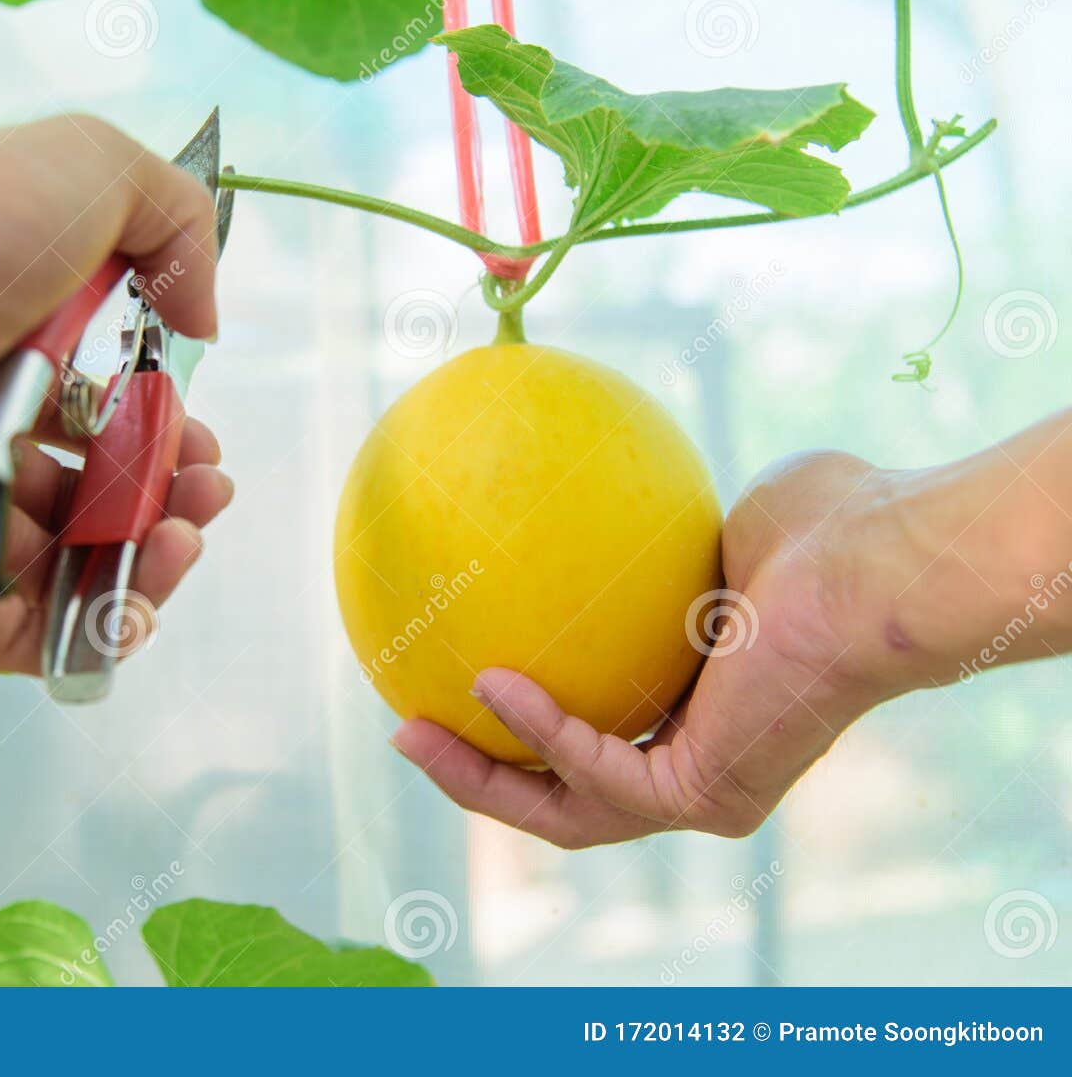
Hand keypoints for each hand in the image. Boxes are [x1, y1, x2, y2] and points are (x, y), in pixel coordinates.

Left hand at [0, 115, 230, 671]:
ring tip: (179, 541)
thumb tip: (204, 323)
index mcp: (33, 353)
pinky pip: (18, 635)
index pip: (115, 419)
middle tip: (204, 493)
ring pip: (74, 570)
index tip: (204, 440)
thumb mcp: (102, 172)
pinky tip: (134, 611)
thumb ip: (178, 230)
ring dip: (149, 570)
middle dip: (176, 503)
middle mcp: (1, 432)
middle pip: (105, 499)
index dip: (175, 439)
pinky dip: (83, 641)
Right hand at [392, 451, 905, 846]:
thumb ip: (651, 529)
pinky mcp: (701, 792)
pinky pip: (595, 771)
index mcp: (702, 710)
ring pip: (567, 813)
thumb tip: (596, 479)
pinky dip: (538, 732)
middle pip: (564, 800)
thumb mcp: (716, 518)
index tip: (453, 681)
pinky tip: (488, 684)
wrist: (882, 566)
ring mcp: (703, 790)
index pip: (596, 741)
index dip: (519, 727)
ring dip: (480, 781)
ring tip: (410, 735)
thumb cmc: (823, 531)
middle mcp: (702, 764)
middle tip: (408, 732)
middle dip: (479, 777)